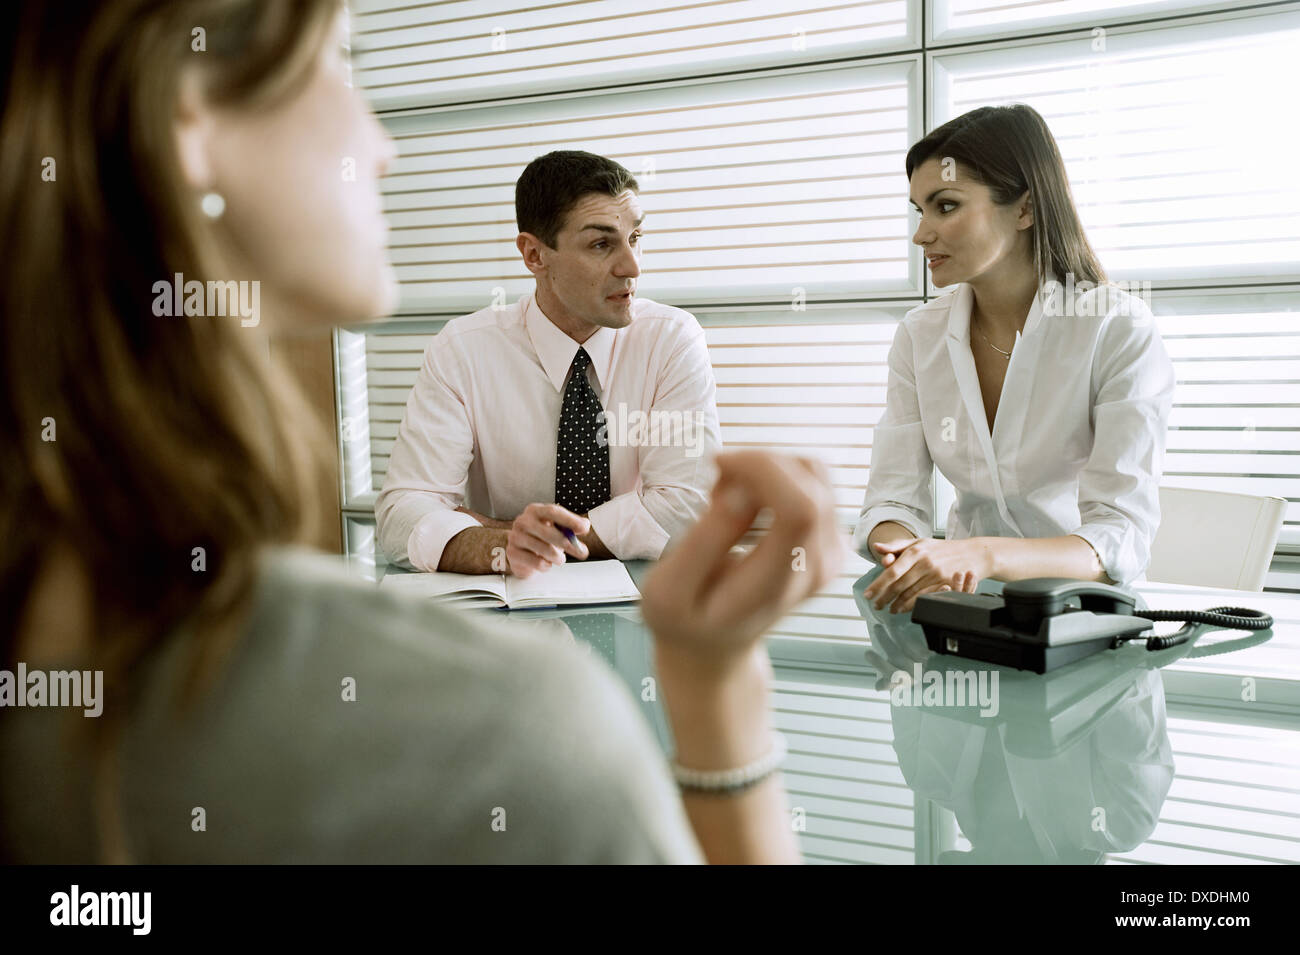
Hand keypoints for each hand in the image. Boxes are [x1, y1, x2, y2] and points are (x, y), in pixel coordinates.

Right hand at [506, 503, 589, 578]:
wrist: (520, 553)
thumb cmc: (541, 538)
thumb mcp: (555, 529)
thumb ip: (570, 527)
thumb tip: (584, 526)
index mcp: (535, 510)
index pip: (553, 511)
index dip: (570, 520)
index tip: (584, 529)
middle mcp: (523, 521)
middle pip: (549, 532)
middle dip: (568, 544)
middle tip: (581, 552)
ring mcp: (515, 537)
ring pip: (543, 549)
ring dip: (558, 558)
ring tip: (560, 559)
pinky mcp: (512, 553)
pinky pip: (536, 562)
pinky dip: (546, 566)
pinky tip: (547, 564)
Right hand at [641, 451, 844, 675]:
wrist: (716, 644)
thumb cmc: (686, 617)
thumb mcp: (669, 590)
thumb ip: (706, 541)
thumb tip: (742, 491)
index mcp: (779, 583)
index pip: (800, 509)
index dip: (763, 469)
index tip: (718, 464)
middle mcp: (818, 565)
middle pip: (809, 482)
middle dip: (757, 463)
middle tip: (713, 485)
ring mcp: (830, 550)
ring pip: (814, 472)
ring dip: (765, 468)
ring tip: (725, 498)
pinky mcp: (829, 536)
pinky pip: (812, 480)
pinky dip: (775, 476)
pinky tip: (745, 501)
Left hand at [863, 537, 990, 614]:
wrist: (974, 553)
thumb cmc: (943, 548)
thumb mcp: (920, 542)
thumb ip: (896, 546)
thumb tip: (877, 547)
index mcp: (916, 551)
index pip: (893, 570)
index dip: (879, 584)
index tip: (868, 593)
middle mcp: (926, 563)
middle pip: (900, 585)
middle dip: (884, 597)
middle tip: (875, 604)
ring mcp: (936, 575)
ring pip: (911, 594)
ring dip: (897, 604)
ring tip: (888, 608)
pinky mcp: (946, 585)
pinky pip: (925, 598)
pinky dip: (912, 605)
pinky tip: (903, 608)